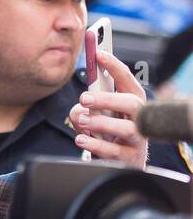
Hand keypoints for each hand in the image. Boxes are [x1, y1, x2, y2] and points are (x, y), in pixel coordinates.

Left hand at [70, 49, 149, 168]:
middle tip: (83, 98)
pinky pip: (115, 152)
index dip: (115, 67)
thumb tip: (79, 110)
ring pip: (127, 129)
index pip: (128, 82)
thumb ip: (85, 110)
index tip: (99, 54)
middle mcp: (139, 121)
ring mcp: (137, 141)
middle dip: (108, 98)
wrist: (118, 165)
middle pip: (133, 104)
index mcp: (131, 105)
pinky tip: (81, 140)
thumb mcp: (95, 118)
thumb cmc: (107, 136)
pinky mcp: (130, 160)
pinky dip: (95, 145)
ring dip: (101, 123)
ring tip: (82, 121)